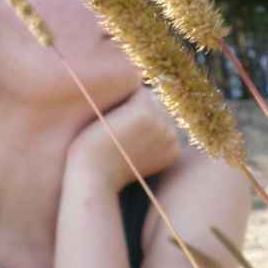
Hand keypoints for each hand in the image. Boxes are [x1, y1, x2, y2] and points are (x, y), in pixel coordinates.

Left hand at [67, 87, 181, 190]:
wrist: (93, 177)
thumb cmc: (106, 167)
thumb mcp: (134, 154)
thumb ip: (147, 135)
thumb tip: (150, 102)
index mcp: (173, 149)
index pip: (160, 118)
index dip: (137, 123)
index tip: (122, 142)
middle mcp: (171, 136)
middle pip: (155, 104)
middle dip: (133, 111)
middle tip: (114, 135)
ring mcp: (160, 123)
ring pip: (146, 96)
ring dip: (126, 104)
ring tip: (111, 128)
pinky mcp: (145, 112)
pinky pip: (135, 90)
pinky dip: (119, 98)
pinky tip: (108, 119)